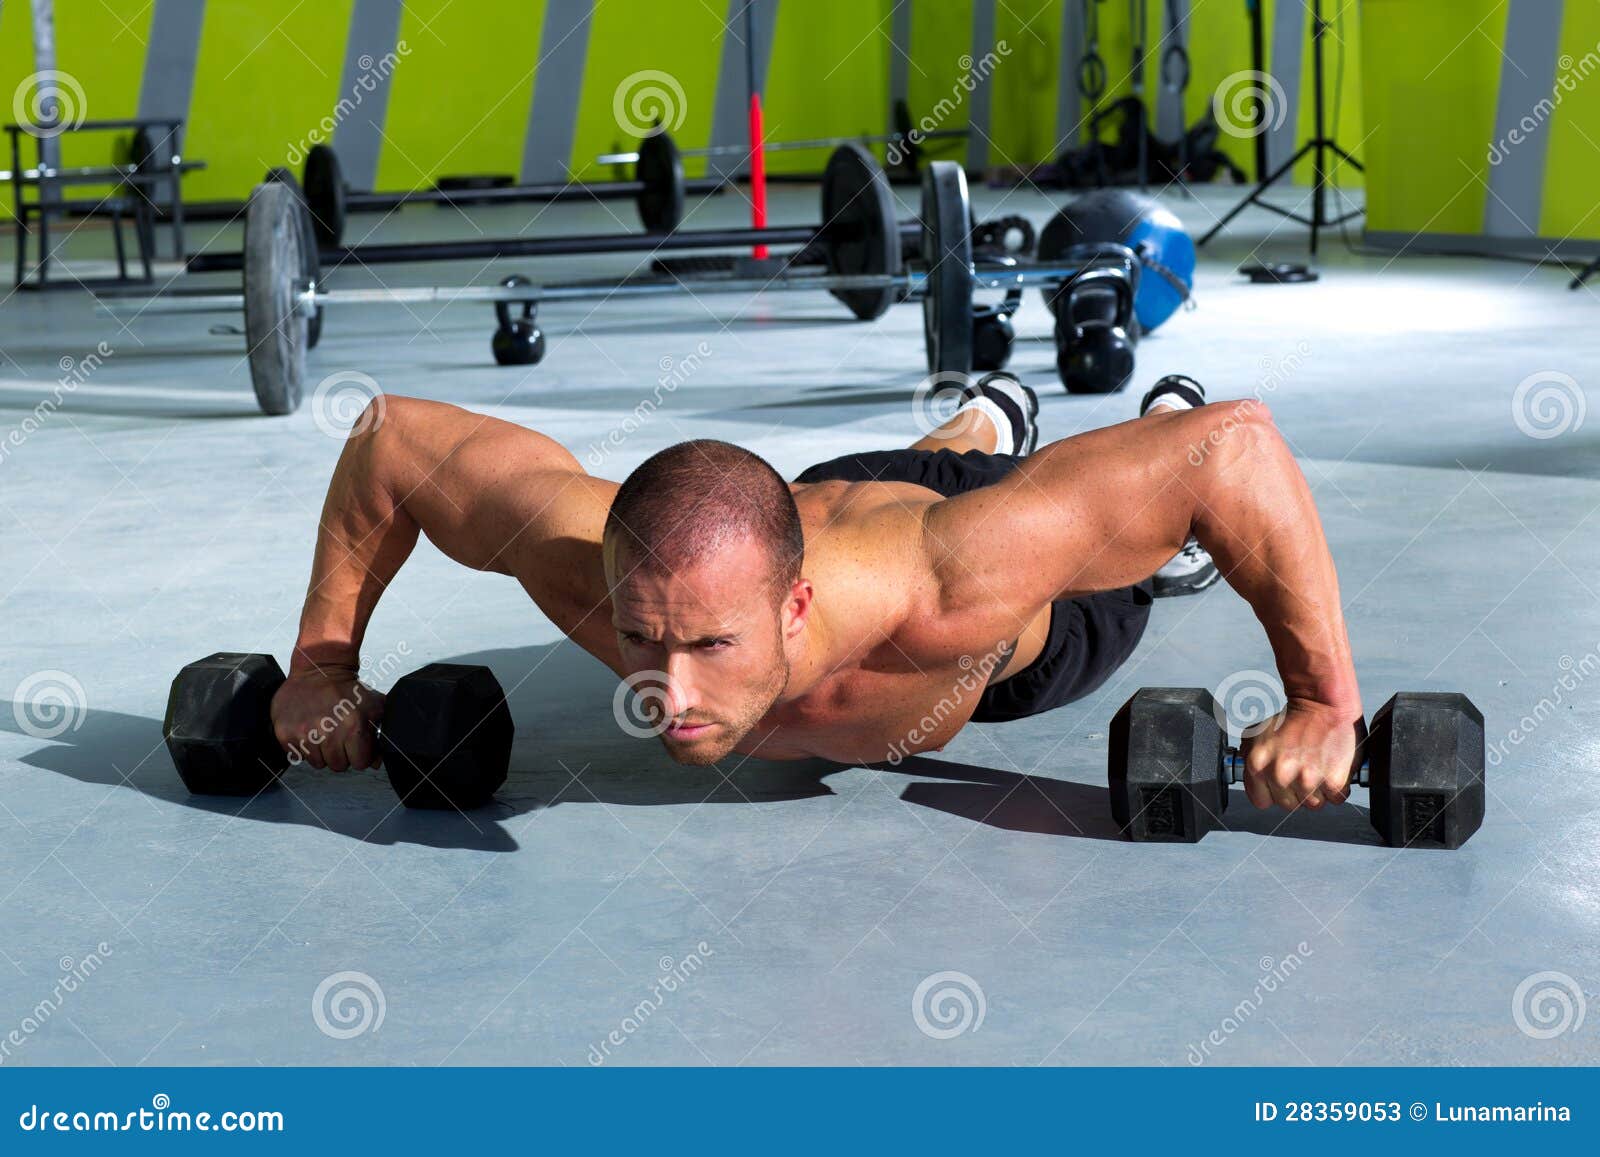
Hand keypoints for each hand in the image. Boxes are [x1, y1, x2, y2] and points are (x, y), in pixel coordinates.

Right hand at [271, 668, 384, 771]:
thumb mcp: (373, 707)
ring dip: (321, 751)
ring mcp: (304, 733)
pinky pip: (296, 755)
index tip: (355, 745)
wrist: (319, 666)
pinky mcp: (285, 732)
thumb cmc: (347, 688)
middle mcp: (328, 732)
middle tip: (338, 735)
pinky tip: (308, 729)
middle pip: (338, 765)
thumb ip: (379, 735)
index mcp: (353, 727)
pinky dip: (302, 747)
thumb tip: (377, 762)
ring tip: (322, 731)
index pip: (359, 763)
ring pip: (317, 763)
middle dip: (341, 754)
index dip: (359, 755)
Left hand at [1237, 699, 1361, 810]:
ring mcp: (1307, 779)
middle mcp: (1280, 774)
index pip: (1262, 802)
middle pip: (1289, 805)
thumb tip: (1250, 777)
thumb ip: (1247, 759)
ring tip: (1318, 768)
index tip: (1280, 784)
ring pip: (1314, 805)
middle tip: (1303, 770)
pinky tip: (1331, 770)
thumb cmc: (1291, 719)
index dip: (1273, 793)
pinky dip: (1337, 788)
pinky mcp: (1333, 780)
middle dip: (1296, 791)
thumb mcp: (1255, 736)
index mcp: (1258, 765)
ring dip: (1318, 792)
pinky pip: (1336, 799)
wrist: (1322, 705)